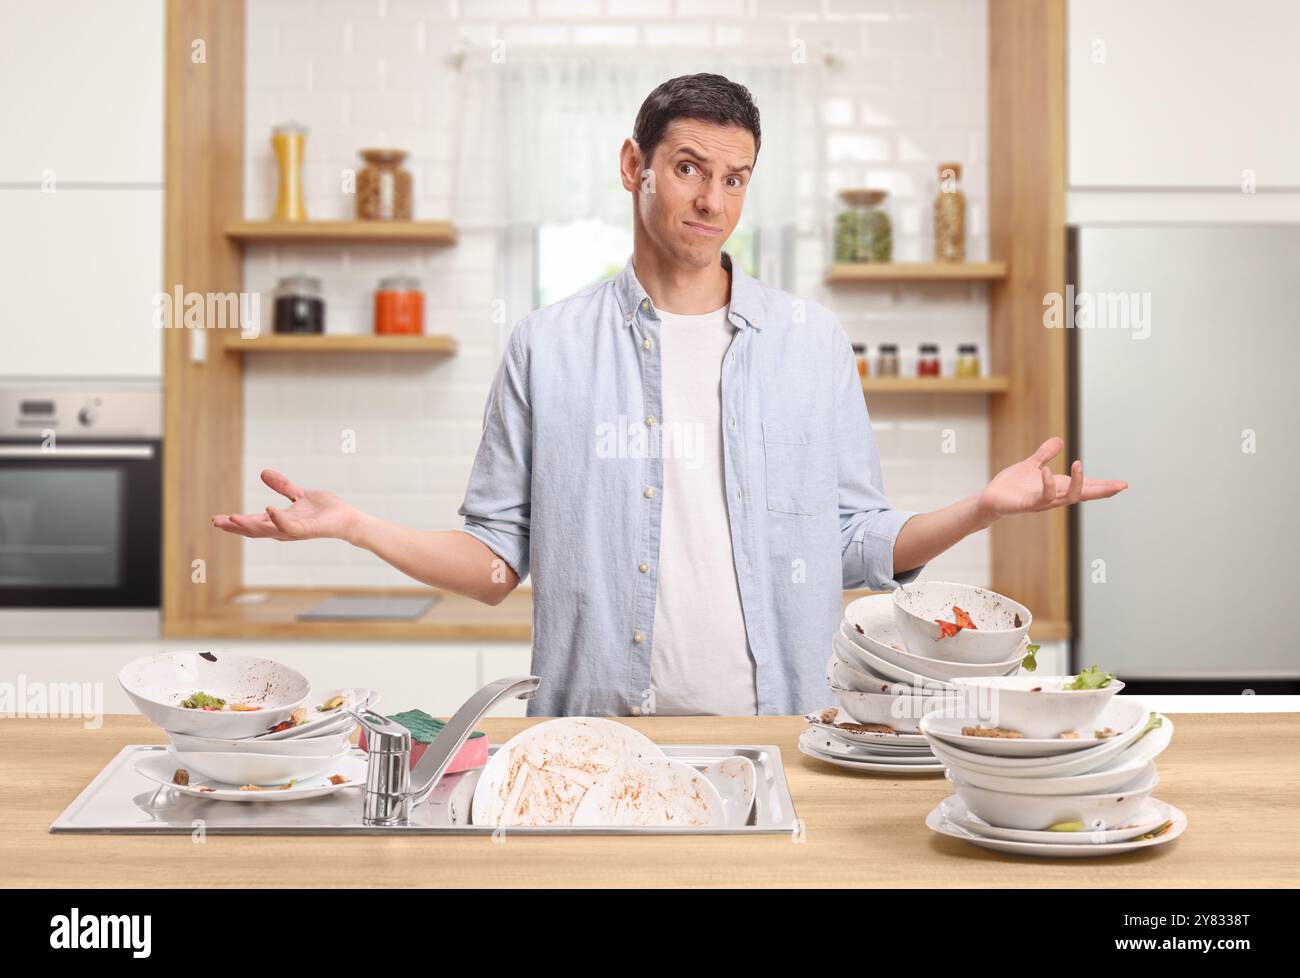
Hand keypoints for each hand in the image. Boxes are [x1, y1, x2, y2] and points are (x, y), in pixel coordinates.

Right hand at [211, 470, 360, 542]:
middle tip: (215, 521)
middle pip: (254, 530)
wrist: (347, 518)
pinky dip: (278, 518)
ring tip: (232, 518)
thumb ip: (282, 486)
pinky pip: (290, 526)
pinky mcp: (306, 530)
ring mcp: (294, 531)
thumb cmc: (326, 510)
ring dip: (249, 525)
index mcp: (280, 521)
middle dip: (235, 527)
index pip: (253, 523)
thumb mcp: (299, 494)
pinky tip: (268, 509)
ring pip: (267, 530)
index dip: (236, 521)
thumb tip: (263, 472)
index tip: (217, 519)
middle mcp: (283, 529)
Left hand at [977, 437, 1126, 520]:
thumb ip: (1045, 454)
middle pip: (1084, 494)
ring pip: (1067, 497)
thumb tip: (1060, 441)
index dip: (1103, 485)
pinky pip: (1042, 497)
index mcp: (1058, 486)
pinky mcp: (1028, 504)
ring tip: (1079, 464)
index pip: (1085, 487)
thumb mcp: (1031, 465)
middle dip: (1103, 490)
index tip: (1123, 484)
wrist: (991, 499)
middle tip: (1122, 486)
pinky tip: (1047, 471)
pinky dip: (1047, 484)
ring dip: (1076, 482)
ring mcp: (1043, 502)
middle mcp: (1055, 496)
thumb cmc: (1012, 485)